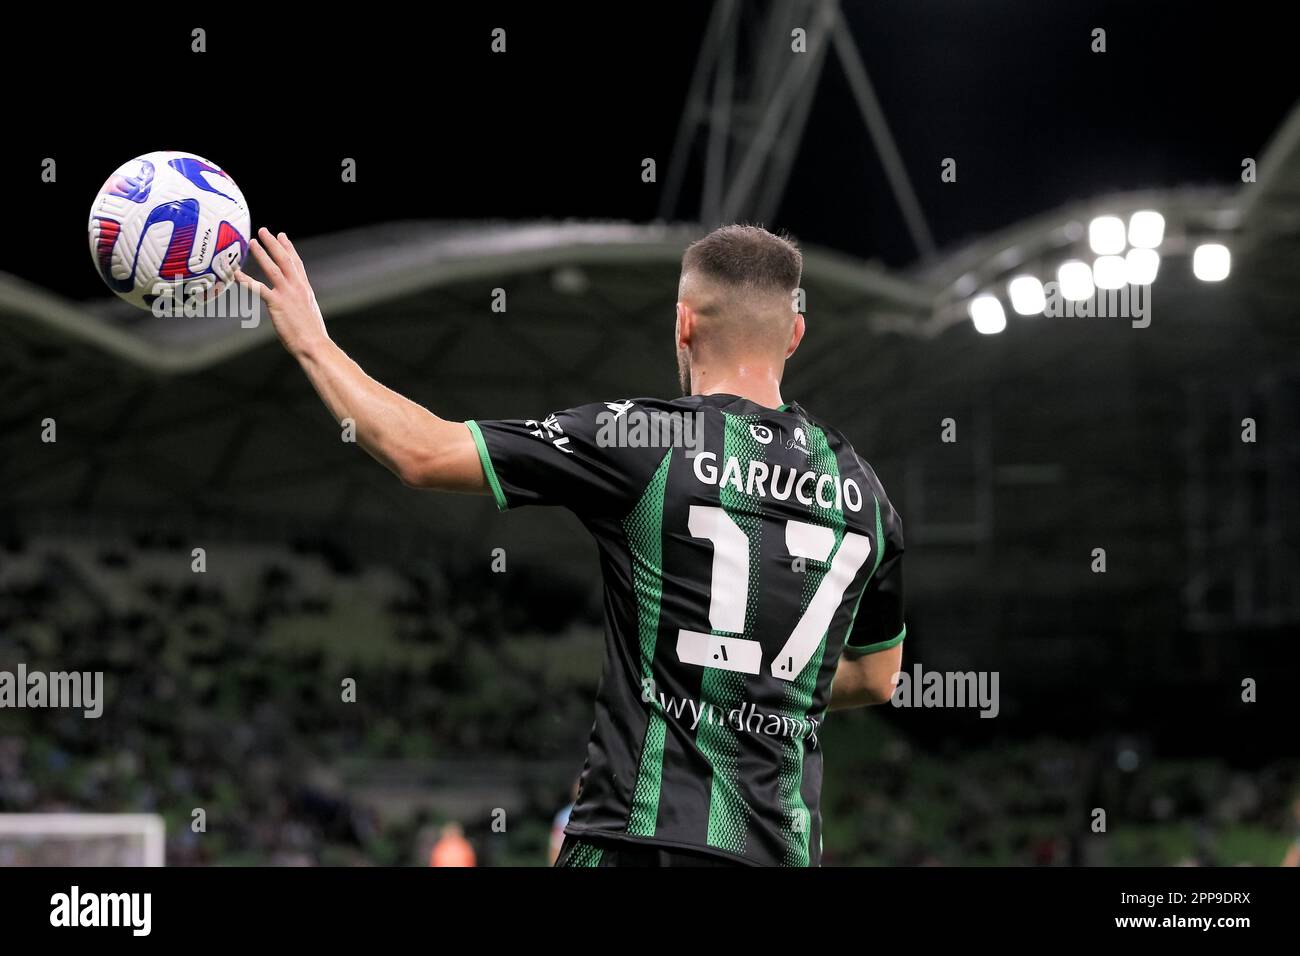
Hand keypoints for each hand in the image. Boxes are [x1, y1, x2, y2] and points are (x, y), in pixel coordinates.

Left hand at [234, 227, 327, 356]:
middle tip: (264, 231)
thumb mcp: (309, 312)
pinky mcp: (277, 304)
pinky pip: (259, 289)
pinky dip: (247, 280)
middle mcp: (297, 287)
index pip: (296, 263)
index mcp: (305, 289)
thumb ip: (300, 302)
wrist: (314, 344)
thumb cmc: (312, 334)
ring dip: (262, 254)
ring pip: (273, 268)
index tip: (282, 236)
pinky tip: (237, 274)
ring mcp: (288, 294)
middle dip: (274, 243)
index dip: (288, 248)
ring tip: (252, 242)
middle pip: (285, 259)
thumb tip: (294, 301)